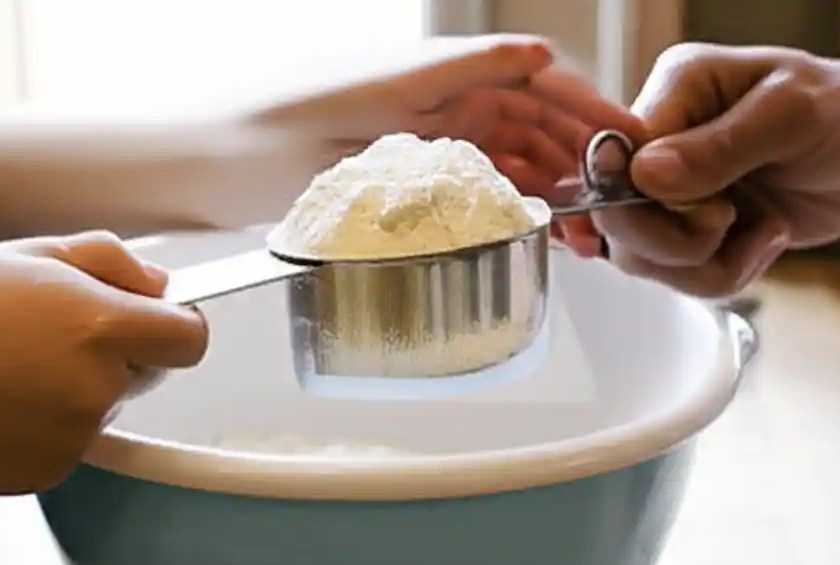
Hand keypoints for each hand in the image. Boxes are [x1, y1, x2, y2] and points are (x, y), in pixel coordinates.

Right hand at [0, 232, 206, 494]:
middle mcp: (98, 387)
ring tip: (3, 370)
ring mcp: (75, 437)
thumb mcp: (24, 256)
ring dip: (75, 389)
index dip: (177, 326)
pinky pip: (69, 443)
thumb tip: (161, 286)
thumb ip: (107, 262)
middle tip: (47, 335)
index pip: (190, 338)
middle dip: (118, 352)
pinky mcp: (48, 473)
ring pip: (103, 407)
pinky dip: (44, 427)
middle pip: (147, 372)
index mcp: (102, 327)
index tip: (156, 320)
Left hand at [258, 35, 640, 199]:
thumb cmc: (271, 126)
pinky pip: (480, 188)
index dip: (593, 110)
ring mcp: (429, 141)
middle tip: (618, 210)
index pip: (540, 84)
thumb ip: (457, 75)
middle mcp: (442, 102)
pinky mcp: (411, 176)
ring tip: (588, 236)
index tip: (635, 143)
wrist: (205, 165)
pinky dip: (515, 207)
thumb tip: (539, 52)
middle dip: (585, 164)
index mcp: (439, 74)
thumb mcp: (370, 97)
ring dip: (556, 194)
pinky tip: (540, 232)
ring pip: (515, 162)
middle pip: (538, 127)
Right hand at [575, 44, 839, 296]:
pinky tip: (765, 240)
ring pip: (641, 258)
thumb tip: (645, 174)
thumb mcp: (794, 115)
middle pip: (616, 218)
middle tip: (728, 223)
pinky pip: (679, 277)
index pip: (616, 157)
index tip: (710, 210)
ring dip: (703, 266)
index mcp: (677, 90)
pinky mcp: (690, 230)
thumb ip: (720, 146)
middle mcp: (660, 141)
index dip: (644, 198)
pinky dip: (723, 274)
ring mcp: (671, 191)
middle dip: (674, 241)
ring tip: (762, 234)